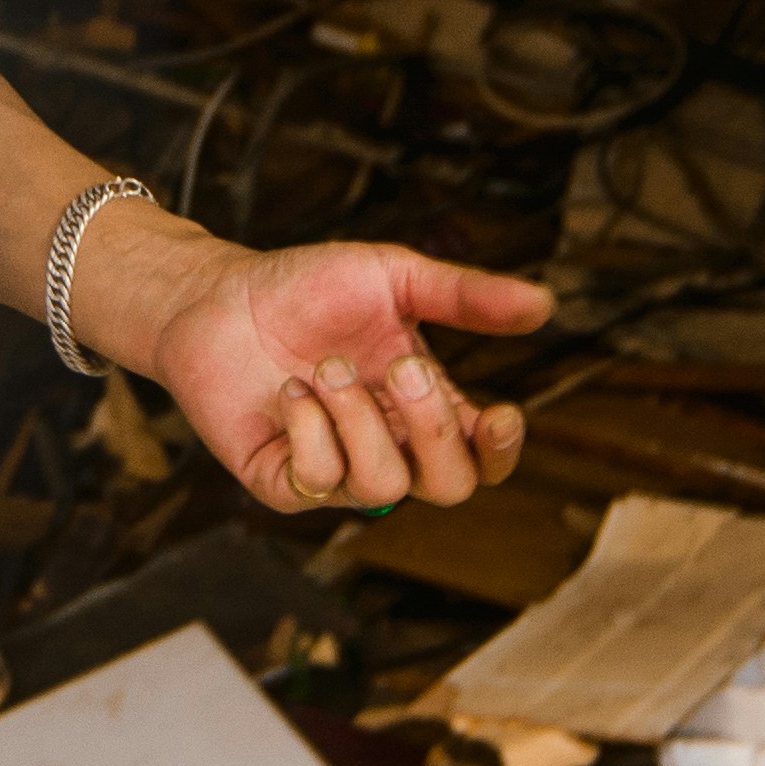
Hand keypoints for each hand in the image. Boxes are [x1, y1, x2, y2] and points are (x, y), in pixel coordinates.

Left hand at [126, 232, 550, 515]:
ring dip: (359, 419)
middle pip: (450, 486)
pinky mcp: (283, 482)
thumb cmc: (307, 287)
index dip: (502, 452)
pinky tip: (291, 393)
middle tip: (401, 367)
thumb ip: (466, 296)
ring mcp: (336, 470)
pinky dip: (309, 431)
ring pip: (384, 487)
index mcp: (423, 406)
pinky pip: (318, 481)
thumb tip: (546, 305)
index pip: (483, 457)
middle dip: (434, 429)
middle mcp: (387, 446)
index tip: (500, 414)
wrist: (218, 296)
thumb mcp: (395, 277)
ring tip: (324, 369)